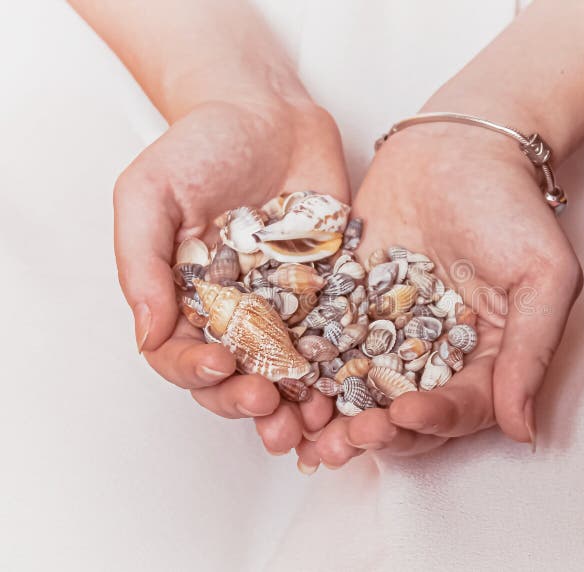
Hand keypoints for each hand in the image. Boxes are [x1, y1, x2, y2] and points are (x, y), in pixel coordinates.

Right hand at [114, 98, 346, 452]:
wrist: (268, 113)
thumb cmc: (200, 145)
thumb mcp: (149, 193)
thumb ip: (141, 263)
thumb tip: (146, 335)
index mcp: (183, 301)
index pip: (180, 356)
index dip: (195, 372)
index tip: (219, 367)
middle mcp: (233, 315)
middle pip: (235, 378)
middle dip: (248, 400)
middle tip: (269, 405)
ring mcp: (284, 309)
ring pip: (287, 374)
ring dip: (297, 405)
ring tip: (313, 423)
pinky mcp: (330, 296)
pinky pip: (336, 341)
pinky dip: (341, 370)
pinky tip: (350, 387)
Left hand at [300, 121, 581, 468]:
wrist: (456, 145)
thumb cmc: (511, 206)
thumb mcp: (543, 276)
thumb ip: (531, 350)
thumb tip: (523, 430)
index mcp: (484, 358)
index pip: (459, 407)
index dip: (433, 421)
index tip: (406, 415)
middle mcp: (432, 354)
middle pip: (403, 413)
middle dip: (376, 432)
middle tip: (349, 438)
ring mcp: (385, 331)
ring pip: (358, 389)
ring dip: (332, 417)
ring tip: (306, 429)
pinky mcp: (346, 304)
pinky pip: (323, 343)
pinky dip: (304, 368)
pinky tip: (281, 383)